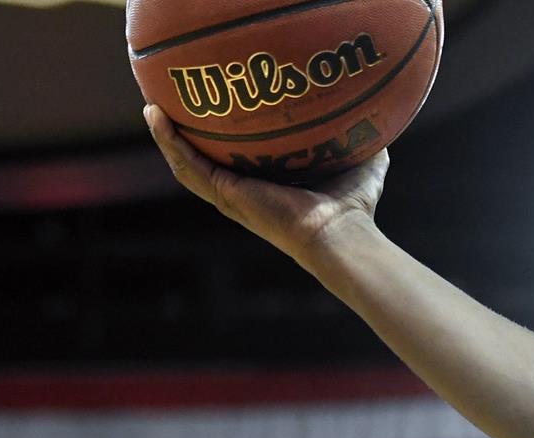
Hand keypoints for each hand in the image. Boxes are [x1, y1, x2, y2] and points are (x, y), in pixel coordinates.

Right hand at [142, 105, 388, 266]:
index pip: (238, 164)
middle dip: (185, 139)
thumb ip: (367, 145)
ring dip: (167, 138)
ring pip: (186, 165)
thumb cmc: (354, 208)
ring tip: (151, 108)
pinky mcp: (225, 194)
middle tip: (170, 107)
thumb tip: (381, 125)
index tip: (214, 117)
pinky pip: (187, 164)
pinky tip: (155, 115)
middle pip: (204, 164)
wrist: (340, 233)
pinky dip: (169, 141)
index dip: (223, 144)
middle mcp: (246, 194)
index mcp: (269, 190)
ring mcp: (232, 197)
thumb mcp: (363, 167)